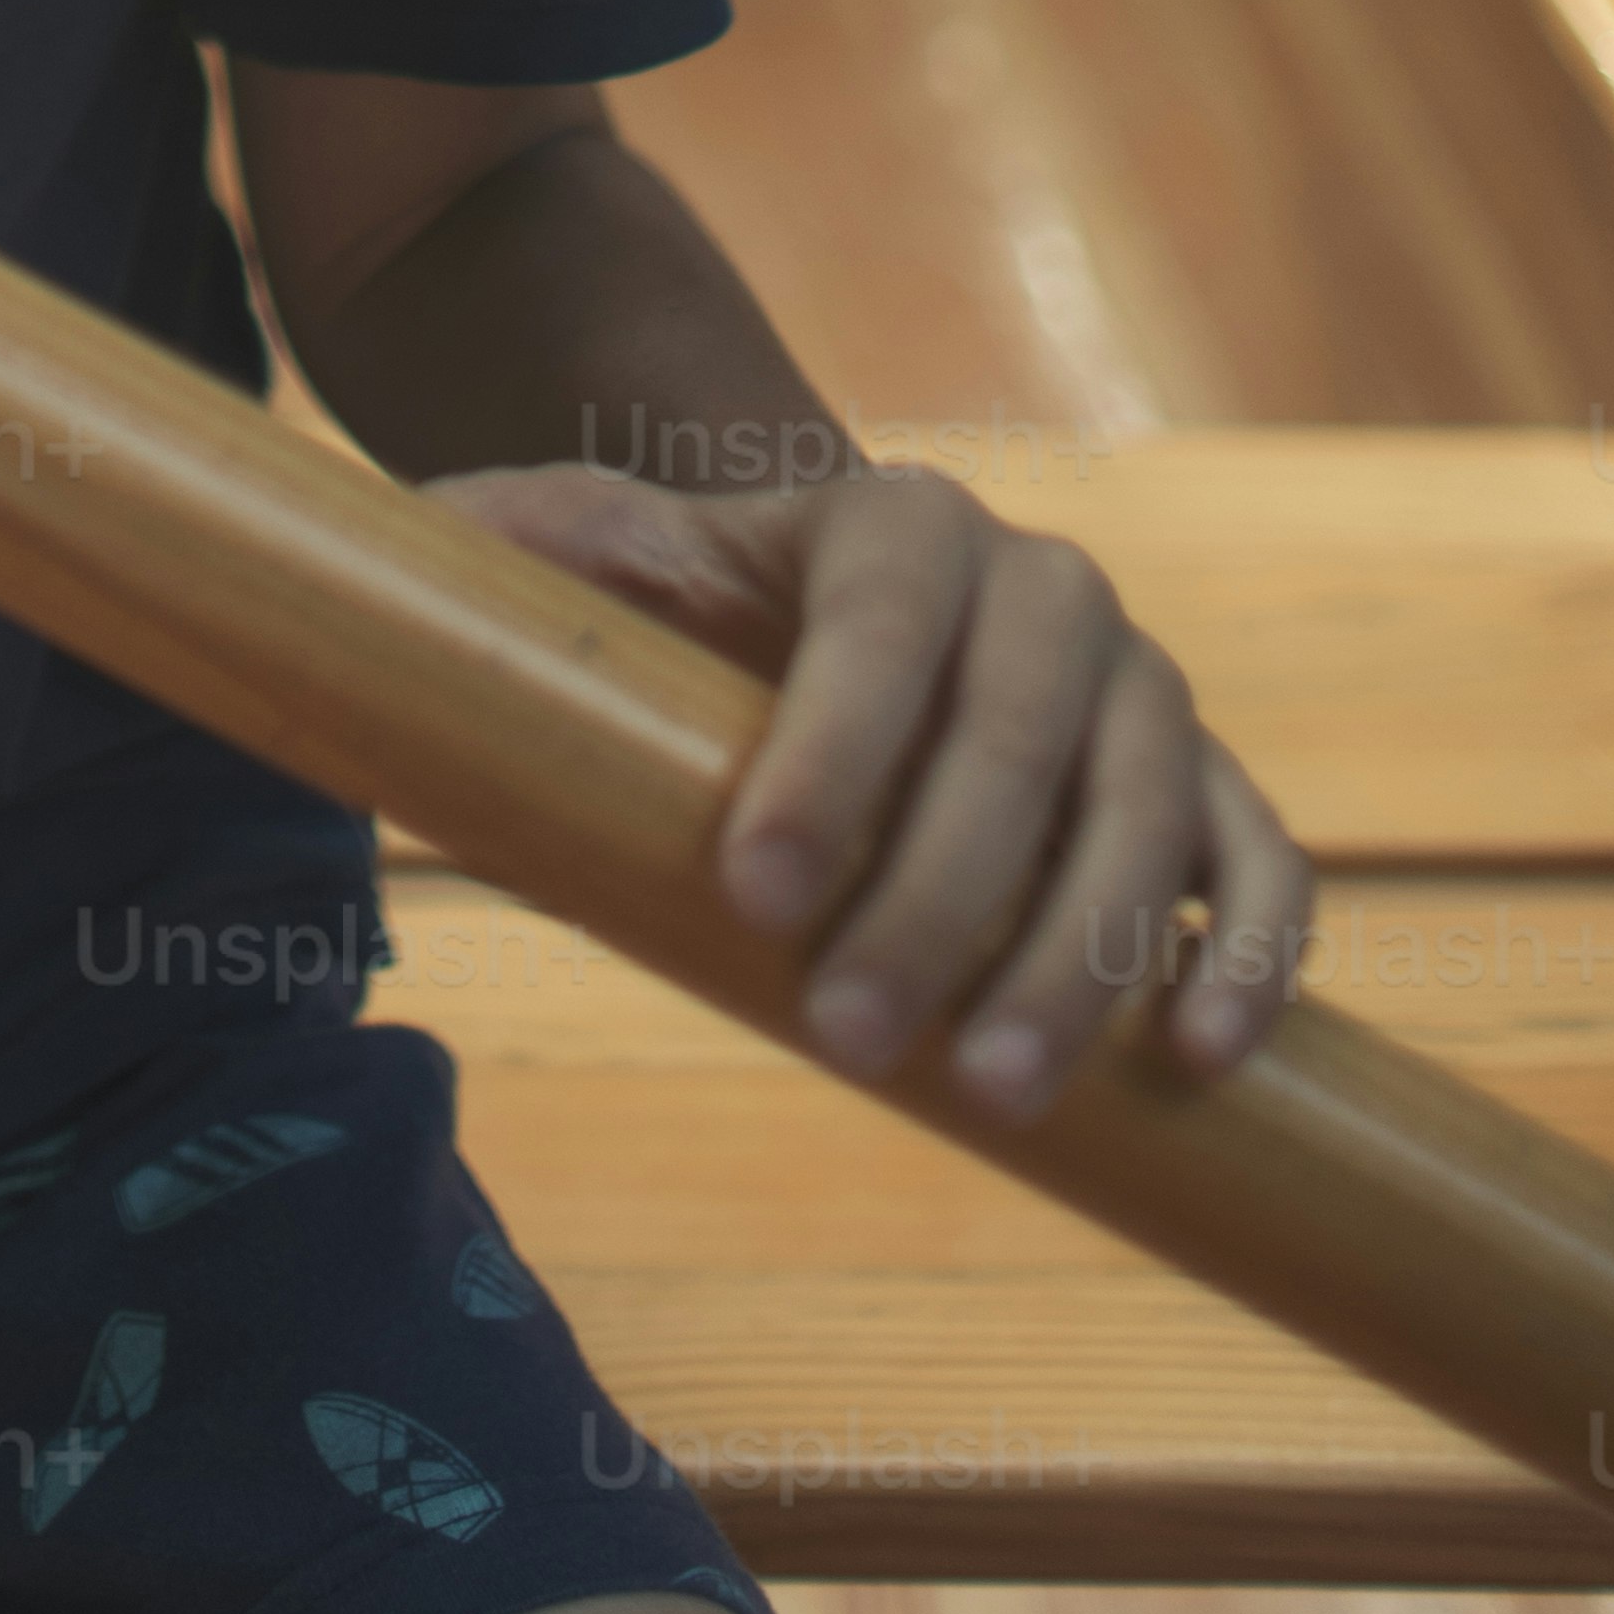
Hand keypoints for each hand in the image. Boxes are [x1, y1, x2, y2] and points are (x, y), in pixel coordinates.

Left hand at [431, 450, 1313, 1115]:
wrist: (820, 609)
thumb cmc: (679, 611)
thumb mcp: (573, 558)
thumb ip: (482, 561)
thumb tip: (354, 589)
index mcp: (890, 520)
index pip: (876, 625)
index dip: (829, 755)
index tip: (753, 894)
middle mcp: (1040, 582)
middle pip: (1017, 738)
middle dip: (935, 898)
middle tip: (844, 1042)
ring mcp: (1141, 683)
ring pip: (1143, 808)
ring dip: (1076, 956)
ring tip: (989, 1094)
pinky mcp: (1206, 787)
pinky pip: (1259, 861)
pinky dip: (1248, 948)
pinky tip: (1197, 1054)